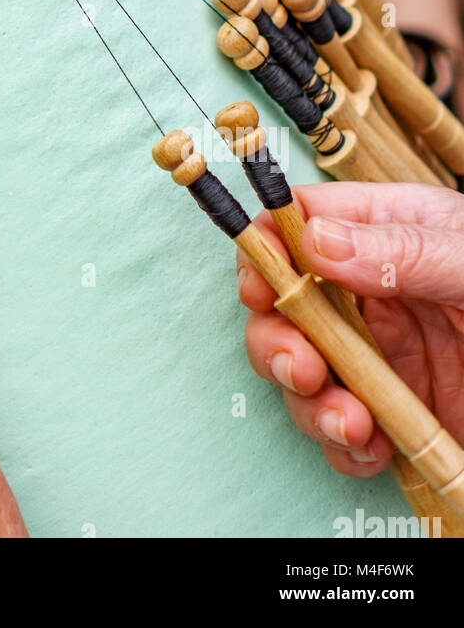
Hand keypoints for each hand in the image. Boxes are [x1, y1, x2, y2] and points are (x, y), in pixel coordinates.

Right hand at [239, 182, 463, 476]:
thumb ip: (405, 253)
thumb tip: (316, 241)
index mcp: (394, 232)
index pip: (304, 222)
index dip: (268, 249)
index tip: (262, 284)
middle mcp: (378, 292)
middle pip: (286, 303)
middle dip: (278, 337)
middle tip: (301, 367)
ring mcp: (387, 355)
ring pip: (304, 370)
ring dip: (308, 399)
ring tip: (348, 421)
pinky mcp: (401, 414)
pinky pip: (342, 429)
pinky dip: (343, 444)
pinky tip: (371, 445)